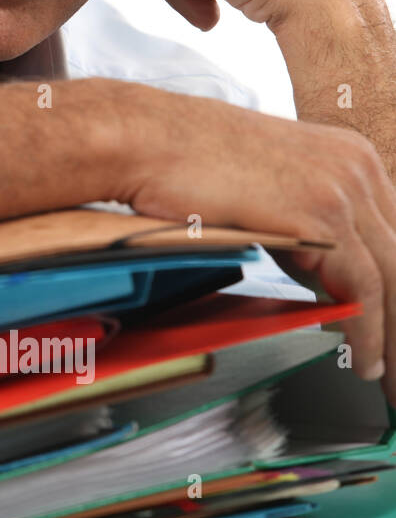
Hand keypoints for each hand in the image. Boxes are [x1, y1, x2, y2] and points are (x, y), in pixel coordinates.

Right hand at [118, 83, 395, 404]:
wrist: (147, 140)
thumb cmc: (183, 160)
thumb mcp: (264, 186)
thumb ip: (301, 219)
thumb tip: (317, 270)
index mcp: (348, 156)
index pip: (395, 237)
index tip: (393, 326)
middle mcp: (356, 167)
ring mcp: (342, 187)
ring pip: (393, 277)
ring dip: (393, 337)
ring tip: (387, 377)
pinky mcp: (321, 212)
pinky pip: (364, 287)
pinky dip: (368, 332)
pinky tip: (363, 358)